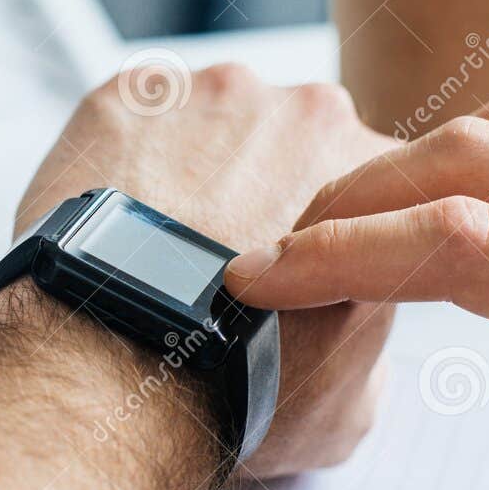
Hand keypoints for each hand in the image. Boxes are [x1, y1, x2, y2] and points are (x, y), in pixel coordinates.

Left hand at [18, 65, 393, 475]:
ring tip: (156, 243)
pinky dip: (122, 153)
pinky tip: (113, 218)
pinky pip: (132, 112)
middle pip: (283, 136)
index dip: (324, 223)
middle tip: (218, 254)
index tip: (290, 262)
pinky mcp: (128, 95)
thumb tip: (352, 326)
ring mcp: (211, 93)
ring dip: (190, 164)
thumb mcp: (353, 396)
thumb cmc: (239, 389)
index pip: (364, 178)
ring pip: (206, 118)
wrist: (127, 368)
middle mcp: (304, 110)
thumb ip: (369, 334)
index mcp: (375, 172)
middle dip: (257, 182)